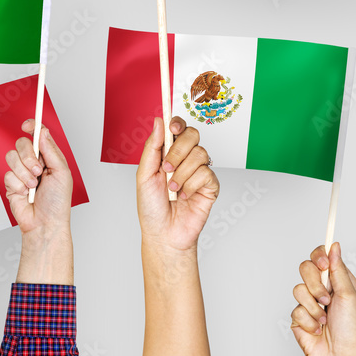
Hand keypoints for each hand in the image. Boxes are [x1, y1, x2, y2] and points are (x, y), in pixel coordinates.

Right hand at [4, 119, 72, 238]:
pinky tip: (26, 194)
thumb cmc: (57, 201)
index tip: (28, 125)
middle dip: (29, 156)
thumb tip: (42, 132)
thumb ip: (51, 151)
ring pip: (11, 157)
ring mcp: (21, 173)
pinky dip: (18, 185)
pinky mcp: (11, 184)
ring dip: (24, 173)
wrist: (45, 223)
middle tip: (38, 170)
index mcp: (48, 157)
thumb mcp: (61, 172)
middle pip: (21, 144)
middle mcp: (34, 163)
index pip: (37, 136)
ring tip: (33, 186)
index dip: (32, 127)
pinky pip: (8, 175)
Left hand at [136, 117, 219, 252]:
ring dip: (182, 174)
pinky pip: (206, 173)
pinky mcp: (210, 185)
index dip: (177, 123)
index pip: (178, 129)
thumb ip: (152, 147)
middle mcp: (185, 159)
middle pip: (192, 135)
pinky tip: (184, 197)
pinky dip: (191, 185)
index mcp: (169, 153)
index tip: (172, 128)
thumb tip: (158, 122)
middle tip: (167, 168)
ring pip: (199, 154)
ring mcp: (199, 171)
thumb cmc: (151, 207)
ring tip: (173, 189)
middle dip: (178, 151)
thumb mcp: (144, 175)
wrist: (163, 234)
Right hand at [290, 243, 355, 355]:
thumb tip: (334, 246)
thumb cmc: (349, 329)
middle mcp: (322, 288)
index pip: (322, 256)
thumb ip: (338, 270)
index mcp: (337, 280)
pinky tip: (318, 329)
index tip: (323, 265)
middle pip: (305, 268)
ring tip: (324, 319)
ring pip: (298, 289)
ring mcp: (309, 302)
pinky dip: (309, 321)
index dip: (319, 256)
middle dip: (315, 285)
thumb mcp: (349, 295)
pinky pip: (296, 309)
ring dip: (314, 307)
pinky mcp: (298, 316)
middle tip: (326, 298)